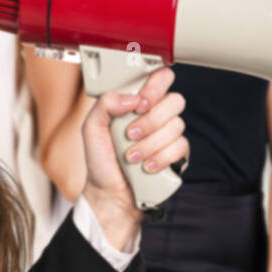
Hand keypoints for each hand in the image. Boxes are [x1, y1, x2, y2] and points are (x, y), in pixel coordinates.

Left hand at [80, 65, 187, 249]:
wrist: (109, 194)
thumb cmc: (101, 160)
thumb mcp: (91, 128)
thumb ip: (105, 104)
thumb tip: (131, 98)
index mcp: (137, 103)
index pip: (161, 78)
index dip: (156, 86)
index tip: (140, 103)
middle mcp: (156, 115)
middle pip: (175, 101)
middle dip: (151, 120)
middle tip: (130, 134)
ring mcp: (169, 135)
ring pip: (177, 126)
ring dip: (150, 144)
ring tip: (131, 157)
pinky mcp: (178, 155)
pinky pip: (180, 148)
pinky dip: (160, 158)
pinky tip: (146, 167)